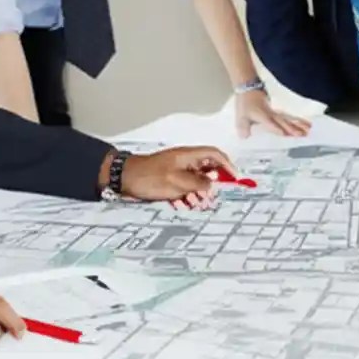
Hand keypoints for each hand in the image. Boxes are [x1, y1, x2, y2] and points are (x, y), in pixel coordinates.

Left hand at [119, 147, 236, 205]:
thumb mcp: (177, 182)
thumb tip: (212, 185)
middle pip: (207, 170)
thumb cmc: (148, 176)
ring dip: (198, 193)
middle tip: (211, 198)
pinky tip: (181, 204)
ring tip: (195, 203)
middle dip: (212, 185)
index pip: (214, 155)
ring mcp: (176, 171)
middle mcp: (184, 162)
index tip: (235, 178)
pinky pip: (183, 188)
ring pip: (195, 182)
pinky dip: (185, 196)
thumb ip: (198, 183)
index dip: (228, 165)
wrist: (123, 178)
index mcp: (188, 156)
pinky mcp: (168, 180)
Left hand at [234, 90, 310, 138]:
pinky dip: (299, 121)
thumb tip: (244, 137)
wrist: (249, 89)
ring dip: (300, 125)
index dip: (276, 128)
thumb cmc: (245, 104)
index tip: (284, 134)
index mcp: (263, 116)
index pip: (270, 123)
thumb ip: (243, 127)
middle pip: (284, 122)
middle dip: (293, 128)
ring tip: (309, 130)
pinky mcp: (279, 112)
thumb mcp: (241, 116)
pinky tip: (307, 125)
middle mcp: (272, 115)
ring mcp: (277, 113)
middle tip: (303, 135)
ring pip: (290, 119)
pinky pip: (290, 118)